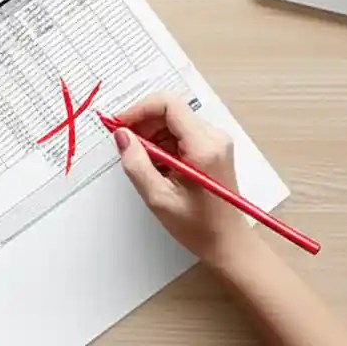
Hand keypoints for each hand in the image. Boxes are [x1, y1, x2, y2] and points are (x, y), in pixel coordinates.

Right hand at [113, 94, 255, 266]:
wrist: (227, 241)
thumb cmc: (199, 226)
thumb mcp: (159, 198)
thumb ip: (137, 164)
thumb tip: (121, 136)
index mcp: (204, 146)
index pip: (169, 104)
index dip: (139, 110)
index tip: (119, 125)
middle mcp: (214, 137)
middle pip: (171, 111)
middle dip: (143, 124)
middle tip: (126, 147)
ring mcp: (216, 141)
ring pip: (174, 122)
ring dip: (153, 137)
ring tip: (144, 165)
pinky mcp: (213, 148)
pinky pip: (182, 134)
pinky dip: (164, 145)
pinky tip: (158, 168)